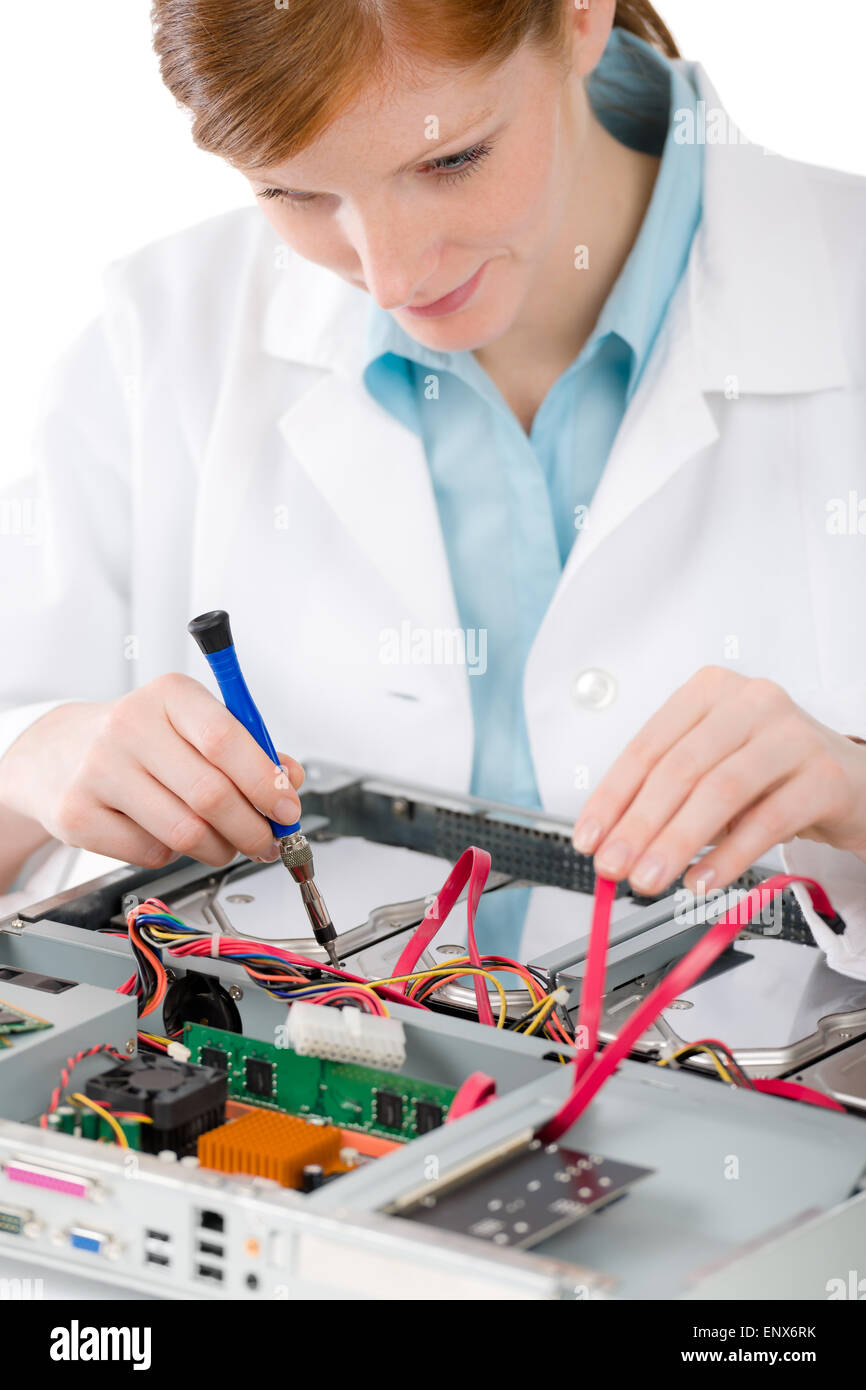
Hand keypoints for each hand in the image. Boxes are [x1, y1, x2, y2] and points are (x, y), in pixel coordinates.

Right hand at [0, 673, 304, 869]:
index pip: (225, 739)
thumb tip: (290, 780)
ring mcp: (98, 771)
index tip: (287, 808)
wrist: (56, 754)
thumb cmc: (140, 740)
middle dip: (253, 828)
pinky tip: (171, 836)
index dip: (265, 781)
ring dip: (220, 849)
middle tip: (268, 841)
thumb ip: (247, 749)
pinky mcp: (77, 815)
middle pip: (210, 794)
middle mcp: (129, 726)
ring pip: (185, 832)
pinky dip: (175, 854)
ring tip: (227, 845)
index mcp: (169, 695)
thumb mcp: (192, 725)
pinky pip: (152, 852)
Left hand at [571, 666, 865, 895]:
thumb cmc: (772, 774)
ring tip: (651, 879)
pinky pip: (768, 820)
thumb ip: (666, 797)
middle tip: (615, 867)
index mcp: (710, 692)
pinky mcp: (825, 775)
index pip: (648, 747)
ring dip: (677, 842)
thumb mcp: (713, 771)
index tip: (589, 838)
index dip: (613, 797)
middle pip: (680, 768)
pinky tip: (703, 881)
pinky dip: (729, 856)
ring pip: (720, 791)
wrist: (854, 783)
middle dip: (639, 825)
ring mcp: (792, 734)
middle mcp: (751, 702)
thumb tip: (613, 843)